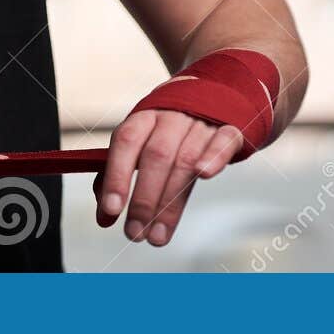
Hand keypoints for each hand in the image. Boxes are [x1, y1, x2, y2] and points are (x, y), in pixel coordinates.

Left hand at [93, 108, 244, 245]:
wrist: (210, 97)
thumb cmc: (166, 130)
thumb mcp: (139, 144)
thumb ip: (117, 176)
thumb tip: (104, 217)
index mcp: (144, 117)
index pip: (126, 142)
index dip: (117, 176)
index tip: (111, 209)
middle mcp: (171, 116)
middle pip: (156, 156)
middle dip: (144, 199)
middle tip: (134, 233)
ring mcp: (201, 122)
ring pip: (186, 160)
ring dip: (171, 203)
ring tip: (157, 236)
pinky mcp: (229, 129)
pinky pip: (223, 140)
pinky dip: (213, 157)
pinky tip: (203, 175)